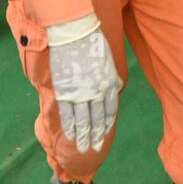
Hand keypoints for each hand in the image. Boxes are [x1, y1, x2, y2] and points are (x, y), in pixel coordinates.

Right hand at [45, 14, 119, 152]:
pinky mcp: (65, 91)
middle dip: (96, 137)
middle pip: (97, 120)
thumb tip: (117, 87)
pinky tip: (70, 136)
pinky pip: (68, 114)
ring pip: (83, 121)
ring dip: (83, 137)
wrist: (74, 33)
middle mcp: (97, 92)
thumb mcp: (109, 60)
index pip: (110, 111)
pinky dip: (69, 127)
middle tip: (94, 150)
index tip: (104, 135)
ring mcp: (80, 93)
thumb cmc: (92, 42)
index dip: (107, 125)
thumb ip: (112, 77)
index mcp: (109, 84)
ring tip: (82, 149)